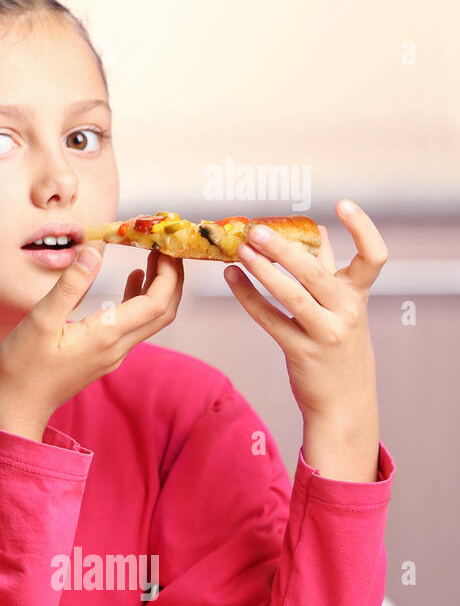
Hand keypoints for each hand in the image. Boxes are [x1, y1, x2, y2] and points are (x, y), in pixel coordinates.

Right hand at [0, 244, 183, 438]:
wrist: (18, 407)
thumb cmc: (23, 366)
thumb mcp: (40, 320)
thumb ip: (70, 285)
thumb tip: (95, 251)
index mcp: (107, 335)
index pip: (157, 302)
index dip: (169, 272)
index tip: (164, 244)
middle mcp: (117, 347)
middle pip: (164, 311)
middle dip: (172, 277)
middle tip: (165, 245)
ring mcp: (112, 354)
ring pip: (151, 319)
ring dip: (158, 287)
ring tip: (151, 256)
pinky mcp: (103, 356)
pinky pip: (133, 325)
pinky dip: (138, 299)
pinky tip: (130, 282)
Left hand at [224, 201, 386, 422]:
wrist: (344, 401)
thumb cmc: (339, 346)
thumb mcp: (343, 307)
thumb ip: (330, 270)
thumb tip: (318, 231)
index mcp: (358, 295)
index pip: (374, 257)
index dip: (363, 228)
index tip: (342, 204)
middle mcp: (346, 311)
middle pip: (316, 272)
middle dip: (284, 249)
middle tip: (257, 230)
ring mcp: (325, 333)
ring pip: (291, 295)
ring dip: (262, 270)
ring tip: (240, 251)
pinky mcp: (301, 351)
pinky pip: (270, 319)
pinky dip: (248, 297)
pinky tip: (231, 278)